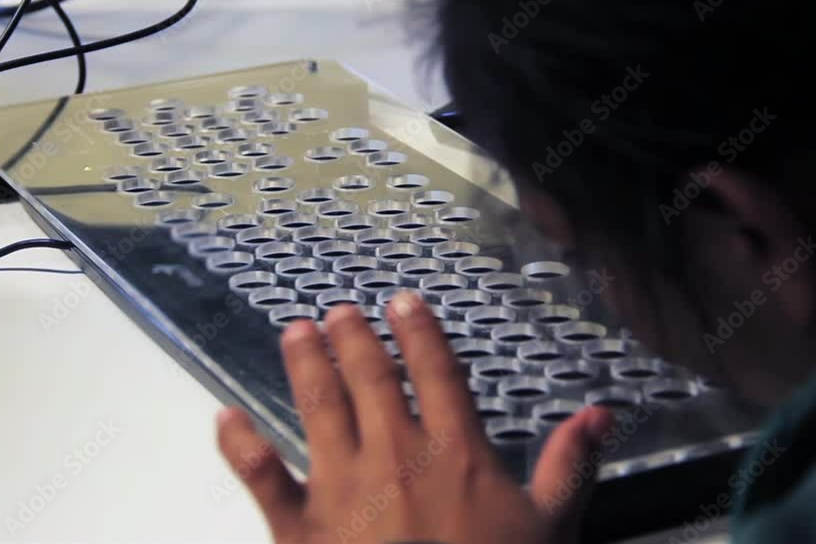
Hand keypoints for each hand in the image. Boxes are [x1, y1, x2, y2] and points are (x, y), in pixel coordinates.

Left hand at [217, 291, 613, 543]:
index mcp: (454, 452)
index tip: (403, 304)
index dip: (418, 331)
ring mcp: (343, 488)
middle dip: (353, 336)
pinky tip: (224, 417)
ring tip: (296, 332)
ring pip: (318, 405)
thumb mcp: (552, 527)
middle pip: (370, 376)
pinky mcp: (300, 527)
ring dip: (305, 363)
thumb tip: (599, 415)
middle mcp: (395, 455)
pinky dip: (239, 444)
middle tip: (338, 310)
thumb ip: (569, 465)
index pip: (435, 371)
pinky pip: (261, 476)